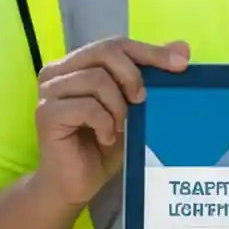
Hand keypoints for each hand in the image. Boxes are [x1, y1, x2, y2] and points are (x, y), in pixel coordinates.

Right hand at [32, 37, 189, 206]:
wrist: (74, 184)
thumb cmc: (102, 146)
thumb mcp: (133, 109)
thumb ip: (150, 77)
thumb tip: (182, 48)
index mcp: (78, 64)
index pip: (116, 44)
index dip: (149, 51)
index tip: (180, 62)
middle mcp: (58, 71)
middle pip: (104, 51)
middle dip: (132, 75)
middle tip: (141, 101)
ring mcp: (50, 91)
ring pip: (97, 79)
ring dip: (117, 107)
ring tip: (119, 127)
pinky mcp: (47, 113)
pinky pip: (87, 107)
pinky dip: (105, 124)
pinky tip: (106, 138)